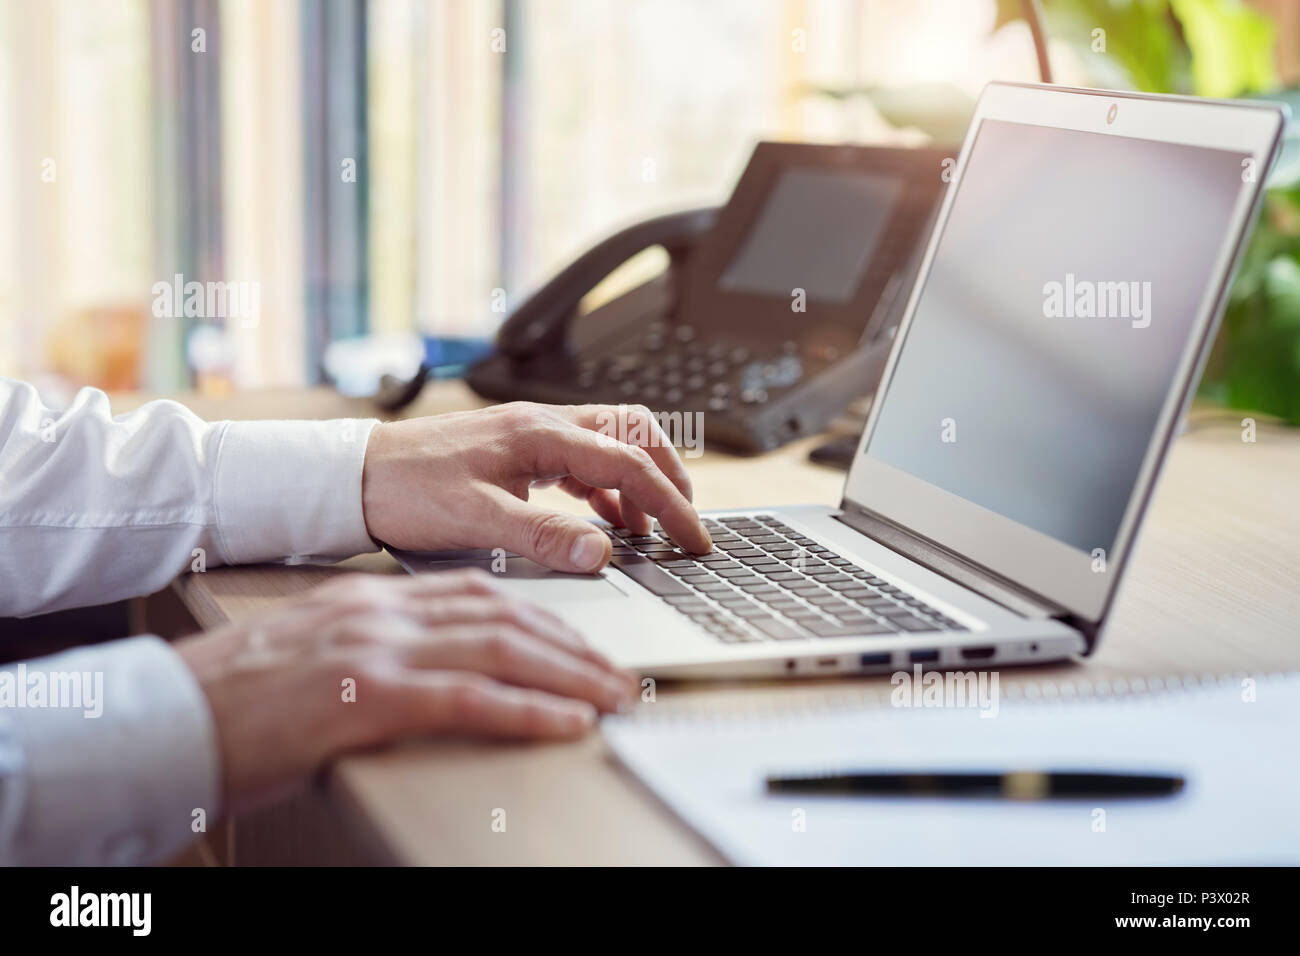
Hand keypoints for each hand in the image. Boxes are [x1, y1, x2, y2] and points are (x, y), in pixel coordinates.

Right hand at [175, 570, 638, 813]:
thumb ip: (377, 646)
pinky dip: (524, 710)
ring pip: (500, 648)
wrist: (164, 714)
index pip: (481, 595)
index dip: (544, 619)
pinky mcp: (364, 698)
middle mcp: (383, 613)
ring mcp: (374, 651)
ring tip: (613, 698)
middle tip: (618, 674)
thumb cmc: (238, 695)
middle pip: (505, 616)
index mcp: (373, 599)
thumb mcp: (317, 652)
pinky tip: (563, 724)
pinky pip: (465, 699)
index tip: (583, 645)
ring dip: (568, 675)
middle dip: (573, 647)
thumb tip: (440, 666)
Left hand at [361, 402, 711, 572]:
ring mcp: (532, 435)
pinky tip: (603, 522)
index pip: (630, 464)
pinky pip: (582, 459)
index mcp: (541, 435)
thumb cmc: (405, 489)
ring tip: (651, 530)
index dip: (672, 504)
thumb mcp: (475, 519)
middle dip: (671, 475)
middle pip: (634, 434)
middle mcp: (544, 425)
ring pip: (610, 443)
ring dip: (640, 481)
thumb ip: (541, 536)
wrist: (354, 475)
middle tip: (686, 522)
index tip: (694, 540)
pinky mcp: (519, 451)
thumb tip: (601, 551)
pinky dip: (607, 488)